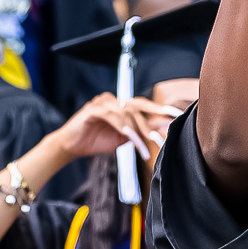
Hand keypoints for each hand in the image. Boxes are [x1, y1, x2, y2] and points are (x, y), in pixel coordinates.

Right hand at [51, 93, 180, 162]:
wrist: (70, 146)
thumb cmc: (95, 141)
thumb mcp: (121, 139)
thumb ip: (138, 133)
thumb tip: (160, 131)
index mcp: (120, 105)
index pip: (143, 105)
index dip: (160, 109)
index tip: (176, 115)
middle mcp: (113, 100)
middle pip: (138, 106)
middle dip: (152, 119)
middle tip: (163, 133)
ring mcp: (102, 103)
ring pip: (127, 113)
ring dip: (138, 132)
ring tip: (144, 148)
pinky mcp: (93, 109)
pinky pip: (113, 117)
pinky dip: (124, 128)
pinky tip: (131, 138)